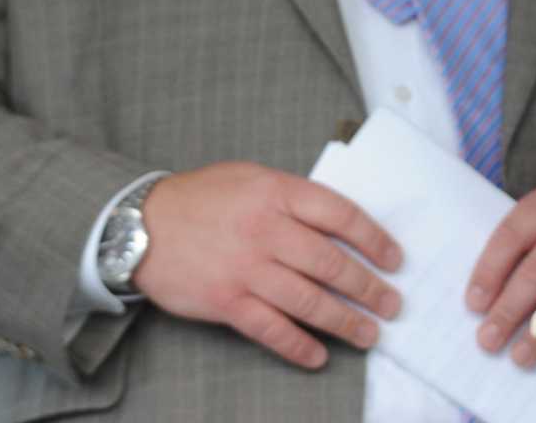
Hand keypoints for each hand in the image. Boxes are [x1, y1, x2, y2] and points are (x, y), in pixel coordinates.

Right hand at [133, 161, 402, 370]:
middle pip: (331, 264)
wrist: (140, 226)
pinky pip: (271, 329)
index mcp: (278, 193)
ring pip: (308, 301)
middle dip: (368, 288)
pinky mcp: (226, 302)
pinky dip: (298, 346)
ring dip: (344, 322)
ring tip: (369, 334)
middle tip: (392, 304)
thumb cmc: (202, 198)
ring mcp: (246, 269)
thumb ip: (292, 198)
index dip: (374, 239)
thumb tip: (338, 224)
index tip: (395, 259)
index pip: (340, 215)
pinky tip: (319, 356)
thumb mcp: (252, 178)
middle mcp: (266, 231)